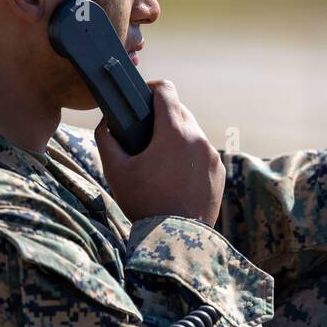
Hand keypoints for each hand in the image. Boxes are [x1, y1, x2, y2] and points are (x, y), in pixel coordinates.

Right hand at [95, 80, 223, 225]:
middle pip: (180, 111)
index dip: (152, 87)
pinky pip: (203, 153)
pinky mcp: (219, 171)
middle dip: (162, 115)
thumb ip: (107, 139)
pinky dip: (189, 155)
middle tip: (145, 130)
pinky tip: (175, 172)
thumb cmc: (144, 203)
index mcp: (174, 133)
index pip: (167, 91)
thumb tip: (107, 122)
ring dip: (177, 136)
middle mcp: (198, 139)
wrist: (176, 238)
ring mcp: (212, 156)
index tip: (142, 95)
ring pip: (193, 133)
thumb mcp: (116, 171)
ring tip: (159, 154)